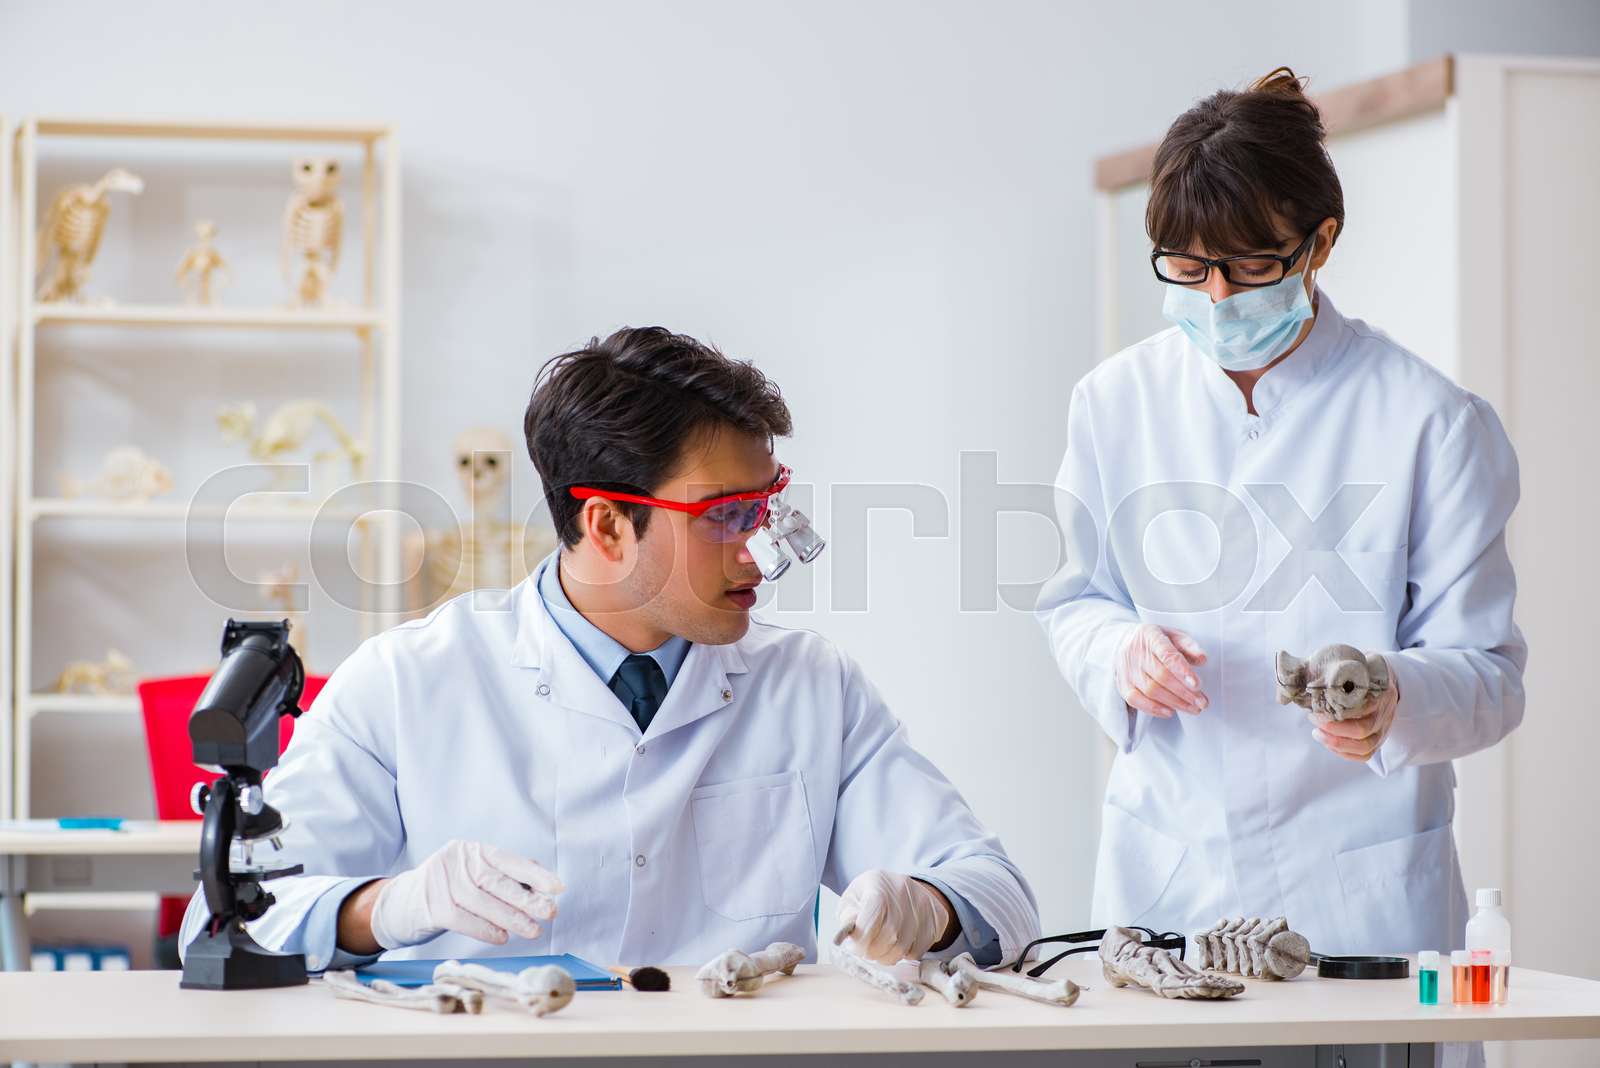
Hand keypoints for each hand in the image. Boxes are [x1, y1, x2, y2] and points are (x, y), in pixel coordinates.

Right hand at [368, 839, 563, 949]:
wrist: (400, 905)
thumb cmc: (447, 890)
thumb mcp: (473, 875)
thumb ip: (504, 876)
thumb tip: (541, 883)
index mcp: (471, 850)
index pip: (508, 860)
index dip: (535, 874)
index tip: (558, 888)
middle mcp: (455, 860)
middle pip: (496, 881)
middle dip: (527, 899)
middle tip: (550, 913)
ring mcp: (440, 881)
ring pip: (482, 902)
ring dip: (511, 919)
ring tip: (532, 930)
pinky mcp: (431, 905)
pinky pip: (464, 919)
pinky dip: (486, 930)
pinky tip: (503, 937)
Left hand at [833, 870, 955, 963]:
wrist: (900, 887)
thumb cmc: (870, 896)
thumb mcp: (852, 899)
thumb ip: (847, 916)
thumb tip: (850, 933)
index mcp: (878, 884)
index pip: (872, 917)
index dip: (863, 940)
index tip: (857, 947)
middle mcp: (903, 891)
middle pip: (890, 936)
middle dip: (875, 952)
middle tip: (869, 952)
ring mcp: (924, 903)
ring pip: (905, 947)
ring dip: (889, 956)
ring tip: (882, 950)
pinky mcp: (937, 916)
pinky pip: (920, 950)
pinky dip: (906, 955)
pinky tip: (899, 945)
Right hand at [1116, 624, 1207, 717]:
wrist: (1123, 642)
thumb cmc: (1154, 641)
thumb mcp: (1173, 636)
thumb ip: (1189, 646)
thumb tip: (1202, 659)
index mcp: (1150, 636)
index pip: (1167, 655)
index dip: (1182, 671)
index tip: (1197, 685)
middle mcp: (1136, 652)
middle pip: (1161, 676)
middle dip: (1184, 692)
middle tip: (1202, 702)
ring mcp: (1127, 669)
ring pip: (1150, 690)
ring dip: (1174, 702)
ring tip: (1193, 708)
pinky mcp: (1122, 684)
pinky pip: (1135, 700)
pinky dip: (1154, 709)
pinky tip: (1170, 712)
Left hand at [1310, 659, 1398, 761]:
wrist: (1386, 680)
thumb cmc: (1362, 672)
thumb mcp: (1353, 664)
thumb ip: (1334, 668)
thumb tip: (1298, 671)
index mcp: (1380, 692)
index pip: (1365, 707)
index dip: (1339, 712)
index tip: (1317, 708)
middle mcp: (1385, 712)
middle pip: (1363, 729)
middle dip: (1333, 729)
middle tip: (1313, 719)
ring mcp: (1383, 728)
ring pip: (1365, 746)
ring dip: (1337, 744)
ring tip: (1317, 734)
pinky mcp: (1378, 739)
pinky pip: (1365, 754)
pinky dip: (1344, 753)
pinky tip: (1327, 742)